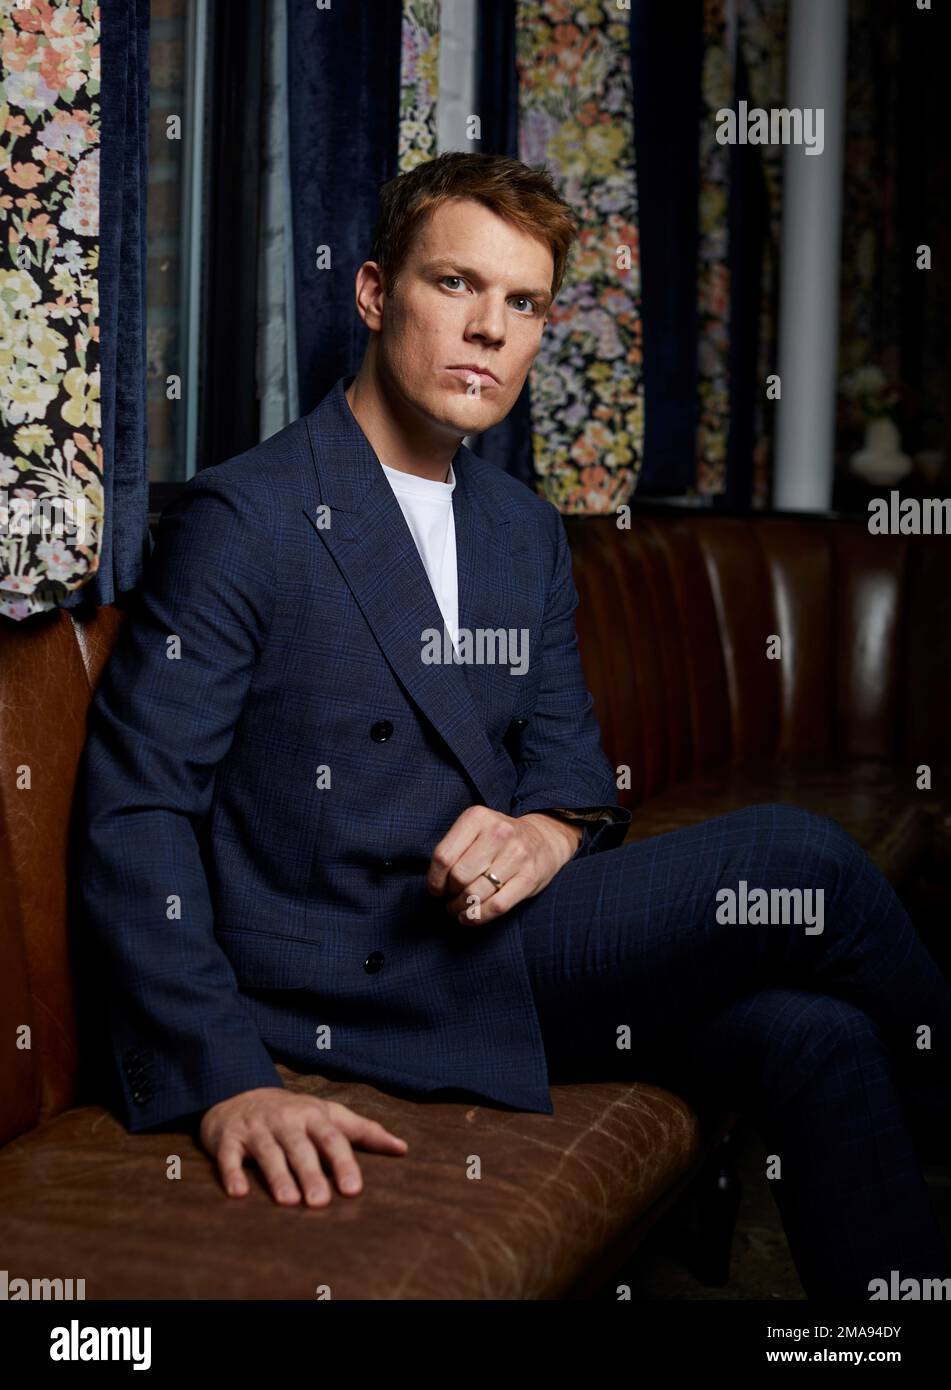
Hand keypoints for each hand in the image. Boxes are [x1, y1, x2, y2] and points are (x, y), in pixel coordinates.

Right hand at [199, 1087, 407, 1205]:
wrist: (240, 1093)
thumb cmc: (295, 1113)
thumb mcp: (329, 1115)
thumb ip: (364, 1131)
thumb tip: (403, 1149)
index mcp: (313, 1116)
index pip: (331, 1139)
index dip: (343, 1162)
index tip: (354, 1189)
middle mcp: (285, 1120)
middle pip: (300, 1148)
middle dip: (311, 1174)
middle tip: (321, 1202)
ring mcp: (256, 1128)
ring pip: (268, 1152)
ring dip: (277, 1177)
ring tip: (288, 1202)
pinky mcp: (228, 1138)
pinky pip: (229, 1156)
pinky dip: (232, 1173)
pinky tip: (239, 1193)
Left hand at [426, 806, 580, 924]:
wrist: (544, 838)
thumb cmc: (499, 839)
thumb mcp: (475, 829)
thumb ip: (454, 848)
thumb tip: (435, 884)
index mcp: (478, 817)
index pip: (443, 856)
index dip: (434, 880)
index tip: (436, 889)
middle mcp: (498, 832)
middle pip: (458, 876)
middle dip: (449, 894)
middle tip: (450, 898)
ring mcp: (517, 855)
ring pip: (475, 894)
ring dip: (461, 908)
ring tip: (458, 909)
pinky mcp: (529, 877)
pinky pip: (496, 906)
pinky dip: (478, 917)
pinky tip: (470, 917)